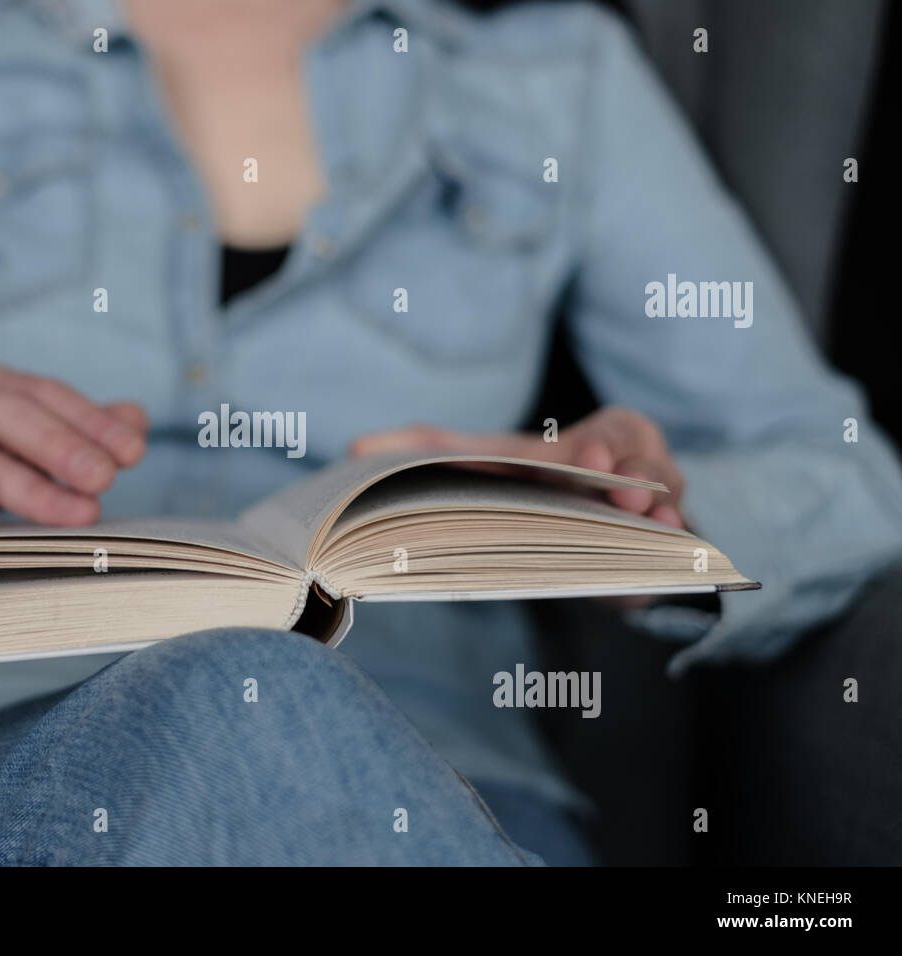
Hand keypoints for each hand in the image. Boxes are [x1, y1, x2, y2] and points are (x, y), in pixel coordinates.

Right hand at [0, 359, 147, 562]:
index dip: (90, 420)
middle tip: (106, 477)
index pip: (45, 395)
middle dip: (64, 445)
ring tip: (75, 509)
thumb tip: (135, 420)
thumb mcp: (4, 435)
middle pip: (11, 415)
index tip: (134, 450)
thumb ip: (68, 427)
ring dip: (26, 482)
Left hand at [348, 406, 685, 527]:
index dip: (605, 442)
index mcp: (594, 440)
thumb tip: (353, 448)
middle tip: (622, 495)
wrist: (573, 531)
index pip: (617, 430)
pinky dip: (673, 552)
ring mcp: (654, 509)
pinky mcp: (661, 551)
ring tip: (654, 527)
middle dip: (638, 474)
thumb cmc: (523, 484)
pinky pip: (680, 547)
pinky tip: (666, 558)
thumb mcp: (478, 461)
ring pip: (672, 503)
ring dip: (663, 516)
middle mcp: (634, 469)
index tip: (585, 457)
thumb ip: (422, 449)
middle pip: (651, 463)